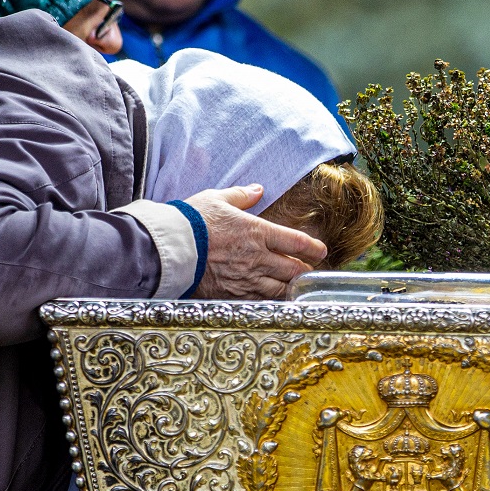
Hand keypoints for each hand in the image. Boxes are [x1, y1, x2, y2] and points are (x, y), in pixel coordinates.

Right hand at [185, 185, 327, 299]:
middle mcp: (257, 258)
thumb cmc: (191, 221)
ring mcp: (246, 280)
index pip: (296, 242)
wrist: (169, 249)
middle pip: (293, 269)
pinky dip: (270, 301)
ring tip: (296, 287)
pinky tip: (273, 300)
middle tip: (310, 271)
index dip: (313, 248)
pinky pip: (259, 301)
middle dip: (305, 271)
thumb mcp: (216, 199)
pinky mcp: (232, 295)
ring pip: (280, 289)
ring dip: (291, 288)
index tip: (321, 251)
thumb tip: (257, 189)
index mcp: (257, 232)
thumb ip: (241, 195)